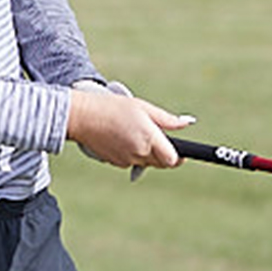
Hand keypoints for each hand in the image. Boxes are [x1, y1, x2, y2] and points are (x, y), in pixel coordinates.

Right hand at [66, 85, 193, 170]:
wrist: (84, 117)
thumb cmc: (114, 108)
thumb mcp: (144, 108)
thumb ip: (168, 120)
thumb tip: (188, 122)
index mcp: (149, 138)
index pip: (172, 159)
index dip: (179, 157)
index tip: (181, 152)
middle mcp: (140, 153)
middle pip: (161, 163)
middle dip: (164, 154)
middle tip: (158, 138)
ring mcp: (127, 160)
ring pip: (146, 163)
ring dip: (148, 153)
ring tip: (137, 134)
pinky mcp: (116, 163)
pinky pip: (132, 162)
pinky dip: (134, 154)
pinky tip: (125, 139)